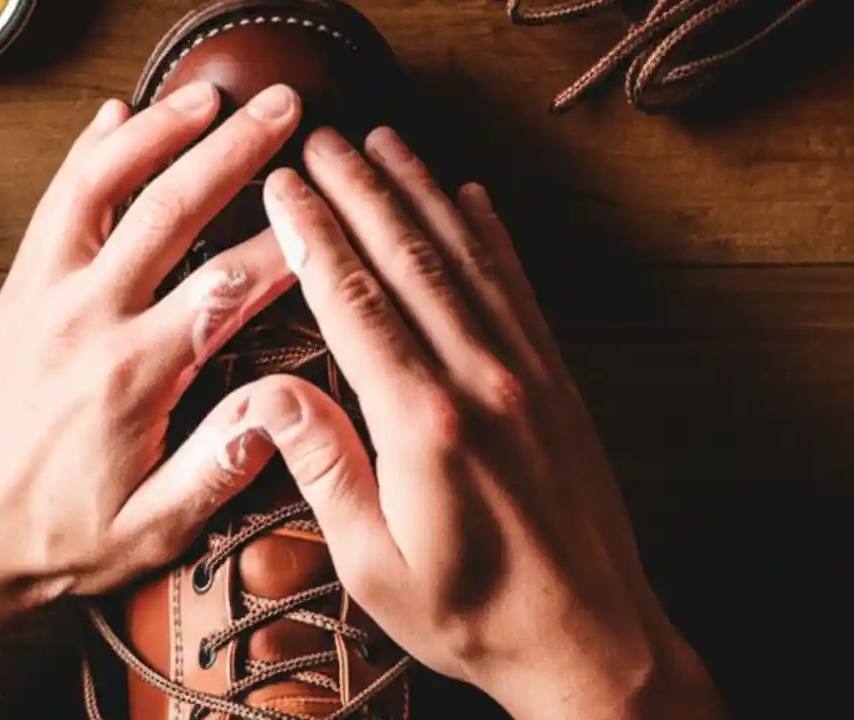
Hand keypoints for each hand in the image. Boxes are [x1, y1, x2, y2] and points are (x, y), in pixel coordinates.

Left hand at [0, 81, 304, 606]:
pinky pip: (53, 206)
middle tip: (282, 110)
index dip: (286, 245)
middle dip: (233, 153)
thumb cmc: (61, 535)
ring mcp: (45, 296)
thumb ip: (217, 467)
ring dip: (156, 133)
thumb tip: (285, 410)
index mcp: (130, 375)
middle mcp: (84, 319)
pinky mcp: (22, 292)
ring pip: (102, 188)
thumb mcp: (151, 528)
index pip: (225, 287)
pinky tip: (115, 119)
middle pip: (169, 210)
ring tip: (206, 96)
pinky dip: (86, 156)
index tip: (326, 215)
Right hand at [221, 127, 724, 718]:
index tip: (284, 186)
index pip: (354, 302)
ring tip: (387, 144)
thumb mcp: (374, 564)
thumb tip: (265, 397)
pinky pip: (519, 287)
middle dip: (360, 190)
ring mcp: (527, 373)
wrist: (588, 640)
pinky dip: (491, 234)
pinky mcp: (556, 381)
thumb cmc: (473, 615)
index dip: (314, 235)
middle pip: (408, 259)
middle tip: (323, 140)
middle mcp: (481, 380)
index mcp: (424, 424)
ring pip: (466, 258)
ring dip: (422, 193)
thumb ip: (324, 468)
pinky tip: (472, 198)